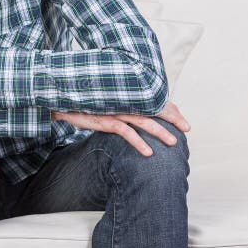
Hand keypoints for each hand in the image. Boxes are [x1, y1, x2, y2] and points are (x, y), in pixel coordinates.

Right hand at [52, 102, 190, 156]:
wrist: (60, 99)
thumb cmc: (82, 102)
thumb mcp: (103, 102)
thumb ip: (119, 105)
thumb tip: (131, 113)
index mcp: (125, 94)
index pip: (152, 98)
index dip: (168, 106)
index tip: (181, 116)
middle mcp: (123, 99)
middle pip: (153, 107)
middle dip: (172, 117)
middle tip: (187, 127)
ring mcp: (114, 109)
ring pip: (144, 121)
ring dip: (160, 132)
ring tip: (173, 142)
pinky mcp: (105, 119)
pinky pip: (126, 132)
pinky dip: (138, 142)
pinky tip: (148, 153)